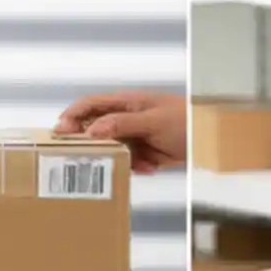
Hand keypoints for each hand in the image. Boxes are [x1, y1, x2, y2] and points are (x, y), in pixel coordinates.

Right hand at [54, 91, 185, 173]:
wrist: (211, 138)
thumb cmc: (185, 120)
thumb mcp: (153, 121)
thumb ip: (122, 124)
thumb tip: (93, 129)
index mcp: (126, 103)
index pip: (90, 104)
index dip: (72, 116)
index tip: (60, 132)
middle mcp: (126, 118)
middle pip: (96, 128)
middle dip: (89, 143)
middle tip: (81, 158)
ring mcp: (135, 135)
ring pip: (112, 148)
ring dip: (115, 158)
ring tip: (125, 165)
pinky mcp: (145, 153)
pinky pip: (130, 162)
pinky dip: (136, 167)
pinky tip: (149, 167)